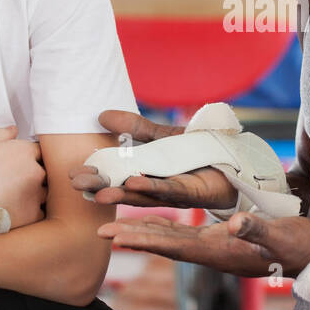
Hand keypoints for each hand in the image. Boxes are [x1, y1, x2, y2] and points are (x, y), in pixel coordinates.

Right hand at [0, 125, 46, 230]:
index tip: (18, 164)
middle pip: (43, 172)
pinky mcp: (32, 214)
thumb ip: (2, 133)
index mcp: (25, 152)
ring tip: (14, 198)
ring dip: (34, 194)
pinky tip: (14, 211)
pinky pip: (38, 212)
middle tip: (14, 182)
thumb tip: (14, 130)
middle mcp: (36, 171)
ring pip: (43, 193)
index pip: (39, 151)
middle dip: (32, 175)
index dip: (30, 157)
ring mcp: (36, 194)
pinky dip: (29, 211)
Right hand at [68, 110, 237, 210]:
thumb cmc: (199, 151)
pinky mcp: (194, 192)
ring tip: (101, 192)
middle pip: (125, 189)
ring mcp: (175, 192)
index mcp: (148, 175)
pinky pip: (171, 189)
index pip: (117, 178)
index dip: (96, 177)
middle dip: (102, 188)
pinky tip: (134, 183)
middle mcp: (158, 188)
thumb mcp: (163, 136)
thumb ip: (135, 127)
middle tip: (77, 184)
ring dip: (122, 194)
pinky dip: (152, 187)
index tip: (72, 175)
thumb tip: (101, 115)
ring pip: (145, 194)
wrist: (236, 159)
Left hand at [98, 211, 309, 277]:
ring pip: (171, 240)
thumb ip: (258, 229)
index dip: (145, 241)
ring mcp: (215, 249)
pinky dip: (163, 229)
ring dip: (143, 233)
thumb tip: (235, 223)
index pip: (174, 246)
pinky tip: (150, 224)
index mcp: (221, 252)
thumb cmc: (301, 245)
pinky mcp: (220, 242)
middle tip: (99, 231)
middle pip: (165, 244)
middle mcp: (212, 253)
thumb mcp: (282, 235)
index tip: (116, 237)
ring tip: (114, 228)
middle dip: (133, 237)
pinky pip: (184, 235)